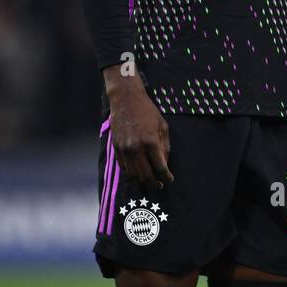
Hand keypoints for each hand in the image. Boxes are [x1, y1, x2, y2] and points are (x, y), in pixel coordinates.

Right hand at [103, 65, 173, 189]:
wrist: (126, 100)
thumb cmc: (147, 111)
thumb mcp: (162, 126)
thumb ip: (165, 146)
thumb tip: (165, 164)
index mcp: (150, 142)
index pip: (160, 168)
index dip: (166, 177)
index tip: (169, 179)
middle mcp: (136, 148)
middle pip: (146, 175)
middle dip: (154, 184)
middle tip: (159, 186)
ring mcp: (124, 149)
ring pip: (133, 174)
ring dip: (142, 182)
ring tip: (149, 183)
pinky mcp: (116, 148)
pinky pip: (124, 167)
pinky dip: (131, 174)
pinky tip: (137, 174)